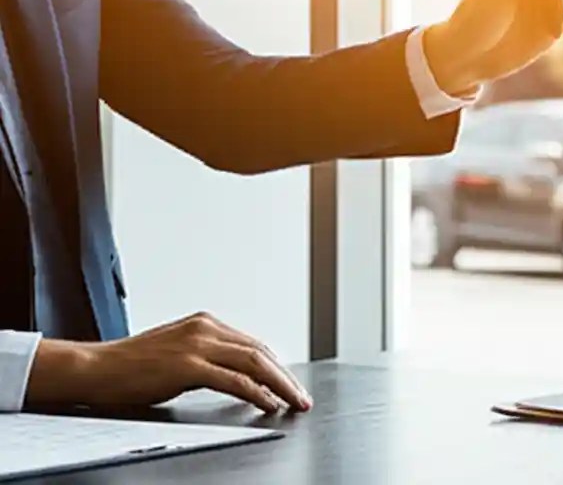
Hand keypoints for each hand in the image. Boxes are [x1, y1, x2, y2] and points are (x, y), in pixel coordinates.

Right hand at [25, 312, 311, 413]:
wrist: (96, 368)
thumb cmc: (131, 366)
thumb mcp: (176, 352)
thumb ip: (206, 358)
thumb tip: (237, 376)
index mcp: (205, 323)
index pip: (253, 345)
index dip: (276, 366)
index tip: (289, 384)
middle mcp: (206, 328)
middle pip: (260, 352)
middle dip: (286, 377)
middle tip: (302, 397)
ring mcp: (197, 345)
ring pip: (254, 363)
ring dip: (280, 385)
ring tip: (293, 402)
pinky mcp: (188, 365)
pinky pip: (234, 380)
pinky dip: (256, 393)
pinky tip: (268, 404)